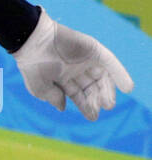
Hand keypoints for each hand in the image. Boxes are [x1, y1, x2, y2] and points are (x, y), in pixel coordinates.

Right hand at [13, 8, 133, 121]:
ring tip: (109, 104)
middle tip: (102, 109)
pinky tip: (127, 87)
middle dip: (96, 99)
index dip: (85, 105)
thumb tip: (63, 107)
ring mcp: (85, 59)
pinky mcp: (94, 49)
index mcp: (61, 78)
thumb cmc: (32, 66)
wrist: (34, 42)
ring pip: (102, 76)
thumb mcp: (39, 88)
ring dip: (108, 90)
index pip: (77, 94)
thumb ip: (53, 98)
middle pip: (91, 86)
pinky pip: (110, 62)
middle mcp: (75, 69)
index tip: (93, 117)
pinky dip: (120, 74)